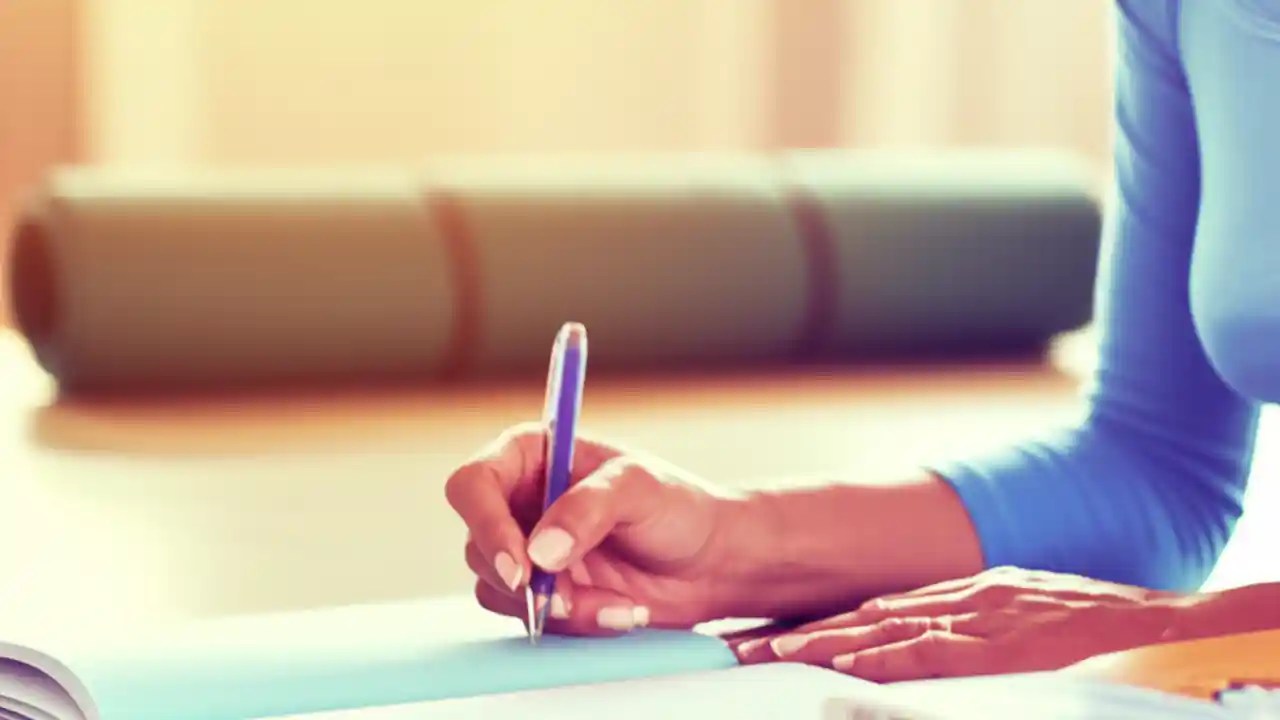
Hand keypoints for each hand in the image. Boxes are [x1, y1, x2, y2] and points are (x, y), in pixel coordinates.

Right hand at [446, 423, 750, 635]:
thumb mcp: (639, 489)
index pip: (473, 484)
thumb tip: (540, 551)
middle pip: (477, 545)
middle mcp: (520, 502)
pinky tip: (620, 612)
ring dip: (556, 607)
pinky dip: (575, 623)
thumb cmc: (679, 508)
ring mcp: (530, 552)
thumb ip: (588, 509)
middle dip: (524, 580)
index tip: (522, 566)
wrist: (711, 563)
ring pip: (500, 590)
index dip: (485, 524)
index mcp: (532, 456)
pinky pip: (532, 619)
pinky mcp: (545, 594)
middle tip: (567, 597)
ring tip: (615, 602)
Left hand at [731, 566, 1190, 681]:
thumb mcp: (1020, 616)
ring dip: (819, 642)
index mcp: (959, 597)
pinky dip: (885, 655)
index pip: (872, 611)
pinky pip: (930, 650)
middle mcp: (956, 602)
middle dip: (797, 631)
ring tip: (765, 652)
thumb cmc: (1089, 627)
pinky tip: (845, 662)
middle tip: (741, 644)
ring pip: (879, 629)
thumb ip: (971, 629)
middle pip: (859, 616)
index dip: (818, 624)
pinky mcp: (997, 645)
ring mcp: (974, 621)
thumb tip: (921, 645)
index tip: (768, 635)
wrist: (1154, 625)